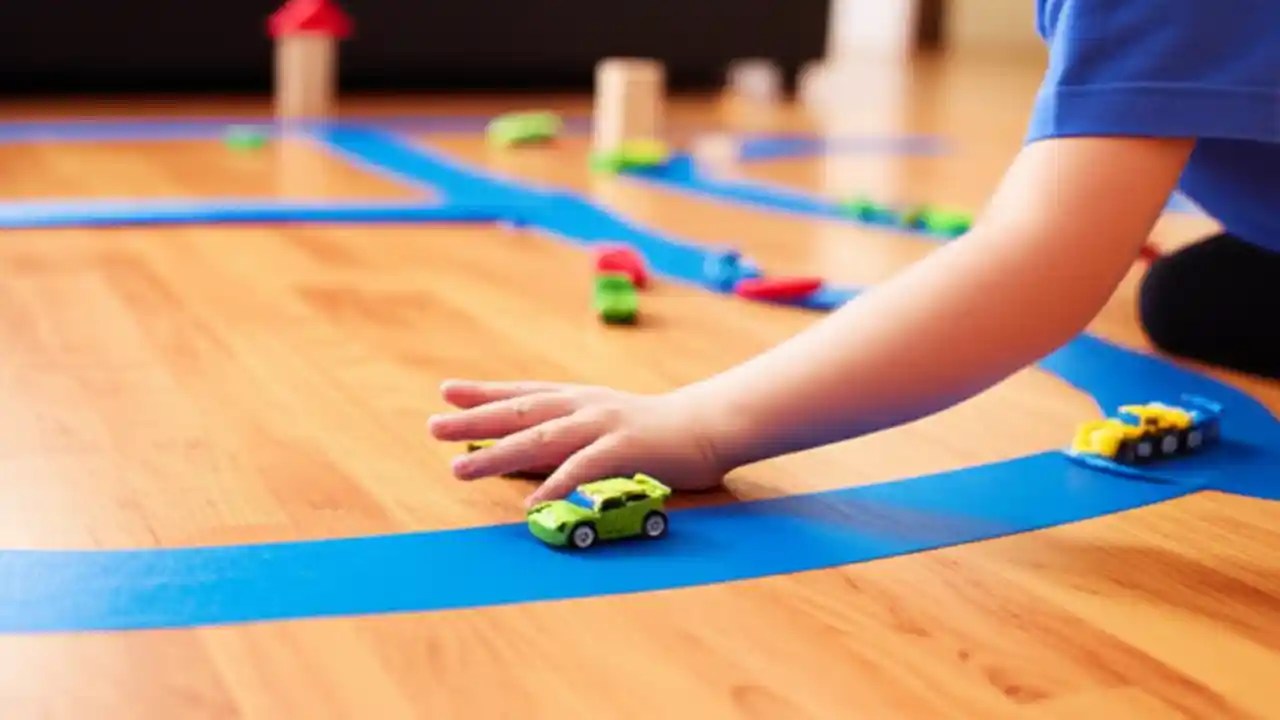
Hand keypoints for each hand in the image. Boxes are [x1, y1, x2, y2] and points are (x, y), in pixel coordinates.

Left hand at [426, 380, 728, 506]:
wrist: (707, 427)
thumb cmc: (653, 432)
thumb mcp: (602, 426)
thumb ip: (563, 437)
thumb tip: (519, 452)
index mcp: (578, 399)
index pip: (523, 393)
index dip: (484, 393)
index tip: (446, 393)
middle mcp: (584, 406)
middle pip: (521, 412)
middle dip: (475, 420)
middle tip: (434, 427)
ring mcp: (603, 425)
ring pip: (541, 438)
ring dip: (499, 454)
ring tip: (462, 469)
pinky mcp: (624, 449)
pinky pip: (584, 468)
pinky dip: (557, 484)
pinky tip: (532, 503)